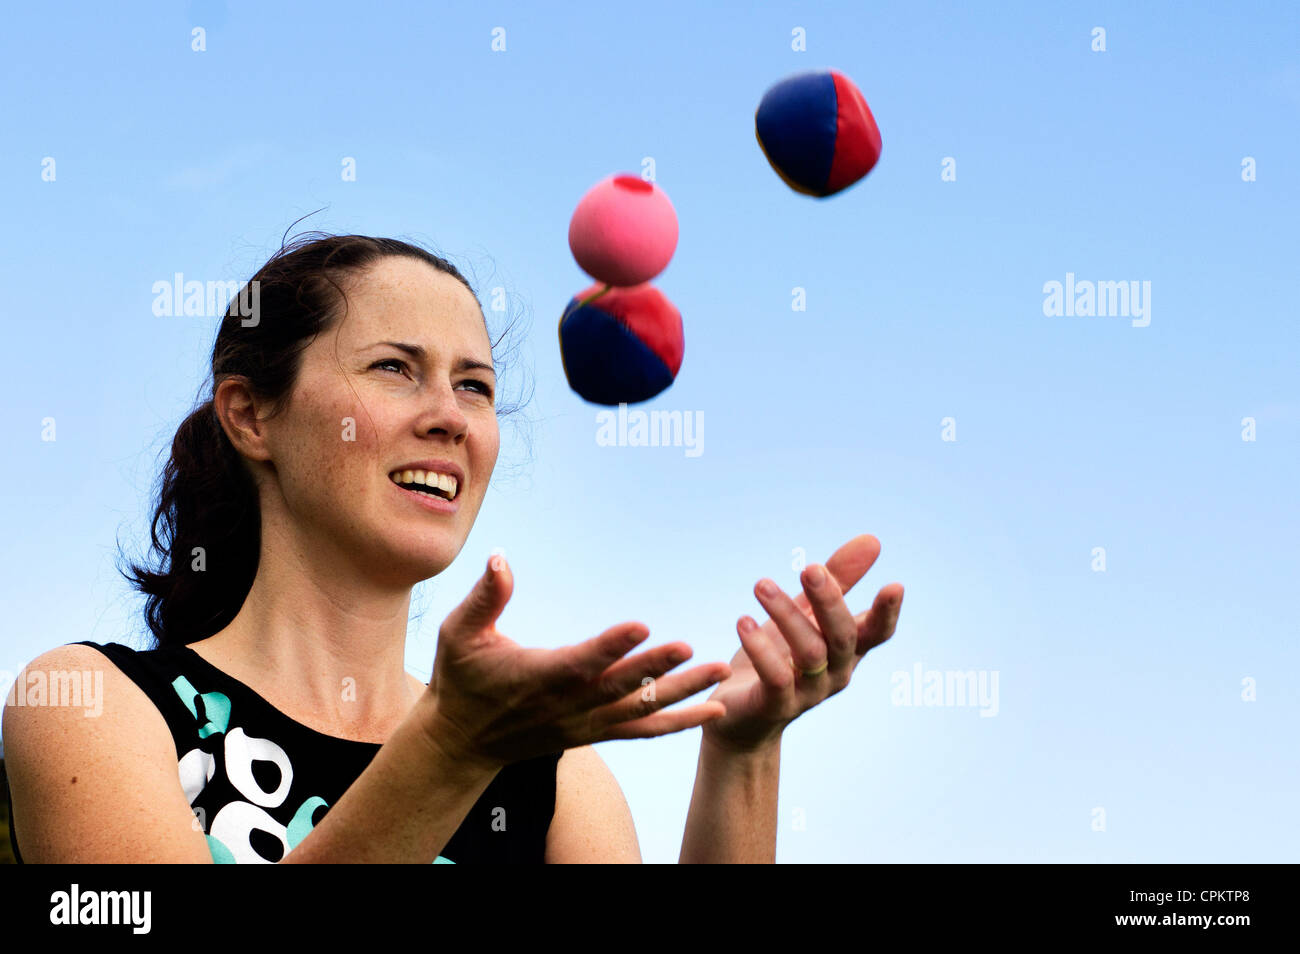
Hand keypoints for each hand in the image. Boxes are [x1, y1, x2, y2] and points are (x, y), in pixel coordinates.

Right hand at [423, 554, 731, 768]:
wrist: (461, 742)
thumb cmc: (460, 679)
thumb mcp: (458, 634)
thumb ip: (485, 598)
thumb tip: (500, 558)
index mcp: (537, 676)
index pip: (580, 661)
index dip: (610, 646)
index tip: (641, 625)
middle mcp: (566, 705)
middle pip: (618, 688)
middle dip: (655, 668)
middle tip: (689, 647)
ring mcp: (584, 724)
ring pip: (639, 712)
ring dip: (682, 694)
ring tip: (719, 672)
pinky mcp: (594, 733)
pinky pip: (644, 731)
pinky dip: (681, 722)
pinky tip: (715, 709)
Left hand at [702, 534, 902, 752]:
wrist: (741, 717)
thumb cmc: (779, 657)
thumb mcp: (806, 614)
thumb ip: (837, 580)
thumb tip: (874, 540)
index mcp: (846, 650)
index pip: (877, 633)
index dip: (887, 613)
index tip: (894, 586)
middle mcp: (834, 673)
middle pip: (842, 637)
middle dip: (829, 600)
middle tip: (809, 567)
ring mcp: (808, 693)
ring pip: (809, 653)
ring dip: (786, 615)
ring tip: (761, 585)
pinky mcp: (775, 706)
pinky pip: (776, 677)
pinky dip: (760, 648)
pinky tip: (742, 622)